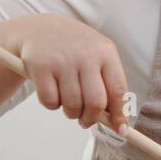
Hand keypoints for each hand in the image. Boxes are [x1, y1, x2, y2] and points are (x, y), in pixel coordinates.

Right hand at [5, 14, 131, 133]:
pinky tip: (54, 95)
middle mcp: (86, 55)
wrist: (40, 28)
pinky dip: (52, 106)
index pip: (118, 90)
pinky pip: (50, 101)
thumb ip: (108, 84)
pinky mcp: (40, 66)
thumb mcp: (98, 56)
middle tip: (86, 121)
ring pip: (72, 105)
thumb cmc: (76, 50)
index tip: (120, 130)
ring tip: (70, 106)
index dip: (119, 115)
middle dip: (92, 119)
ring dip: (71, 113)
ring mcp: (62, 60)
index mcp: (106, 52)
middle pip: (96, 102)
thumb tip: (118, 122)